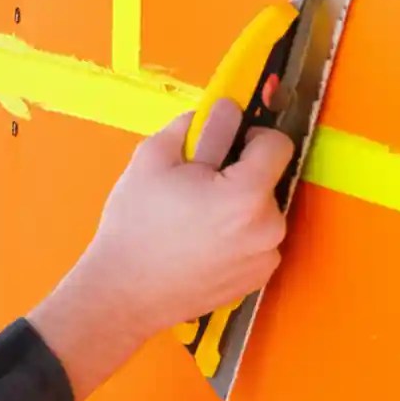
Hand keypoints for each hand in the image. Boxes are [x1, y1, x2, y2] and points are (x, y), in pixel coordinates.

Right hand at [29, 104, 292, 400]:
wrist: (122, 294)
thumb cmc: (135, 224)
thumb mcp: (154, 157)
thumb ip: (197, 124)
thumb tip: (226, 106)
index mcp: (247, 194)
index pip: (277, 143)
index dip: (250, 136)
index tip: (224, 146)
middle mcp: (268, 229)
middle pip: (269, 178)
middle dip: (240, 173)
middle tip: (196, 187)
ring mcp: (266, 258)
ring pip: (262, 209)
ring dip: (238, 204)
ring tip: (195, 218)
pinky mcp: (258, 279)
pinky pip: (257, 239)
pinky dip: (237, 234)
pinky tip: (201, 242)